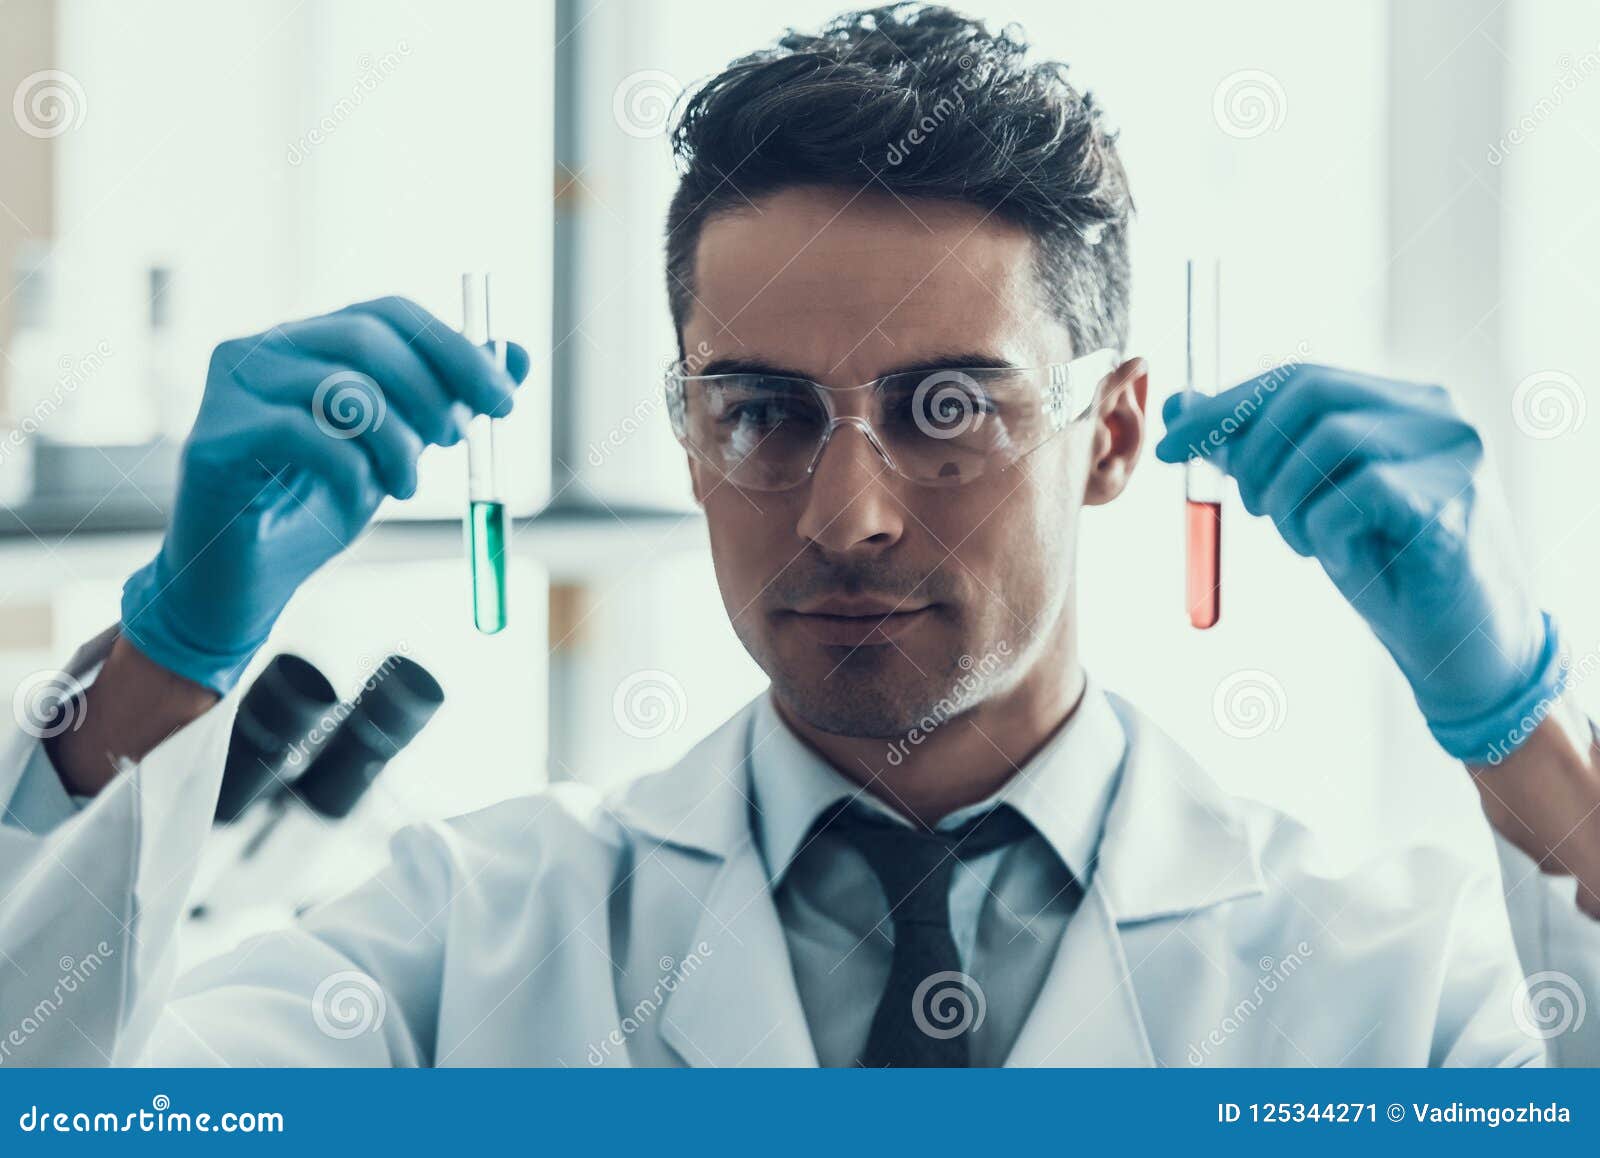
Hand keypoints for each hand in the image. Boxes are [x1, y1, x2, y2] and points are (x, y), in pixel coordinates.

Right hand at [121, 296, 528, 693]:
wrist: (245, 581)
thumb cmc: (316, 507)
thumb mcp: (399, 450)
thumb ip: (448, 402)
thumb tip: (518, 355)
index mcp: (310, 341)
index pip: (389, 313)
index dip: (454, 348)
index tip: (505, 400)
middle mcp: (263, 349)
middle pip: (366, 337)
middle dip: (432, 389)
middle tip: (458, 440)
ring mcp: (232, 388)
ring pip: (342, 388)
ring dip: (398, 442)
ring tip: (407, 486)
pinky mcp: (214, 436)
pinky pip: (305, 435)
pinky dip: (353, 468)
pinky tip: (363, 494)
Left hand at [1155, 363, 1563, 763]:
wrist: (1463, 645)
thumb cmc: (1386, 566)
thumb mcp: (1307, 500)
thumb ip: (1250, 449)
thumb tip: (1179, 405)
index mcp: (1398, 402)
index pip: (1296, 377)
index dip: (1224, 408)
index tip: (1171, 446)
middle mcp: (1433, 414)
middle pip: (1309, 392)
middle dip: (1250, 449)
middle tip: (1246, 508)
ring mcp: (1451, 454)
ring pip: (1329, 439)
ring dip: (1287, 500)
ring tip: (1305, 543)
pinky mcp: (1453, 502)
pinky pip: (1355, 496)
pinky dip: (1324, 531)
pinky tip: (1344, 559)